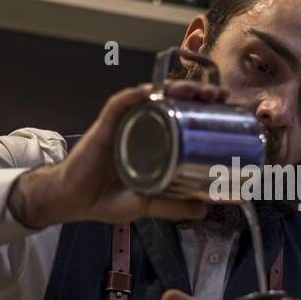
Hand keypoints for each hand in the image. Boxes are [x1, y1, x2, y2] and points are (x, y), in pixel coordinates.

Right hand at [8, 76, 226, 227]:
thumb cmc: (106, 199)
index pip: (181, 121)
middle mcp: (141, 128)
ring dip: (174, 90)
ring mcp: (124, 124)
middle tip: (220, 96)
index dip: (203, 113)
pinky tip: (151, 91)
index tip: (227, 110)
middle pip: (171, 104)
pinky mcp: (106, 125)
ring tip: (196, 89)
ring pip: (151, 99)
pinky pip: (120, 104)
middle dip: (196, 95)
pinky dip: (135, 95)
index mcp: (153, 143)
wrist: (73, 201)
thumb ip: (173, 206)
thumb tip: (204, 210)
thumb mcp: (147, 204)